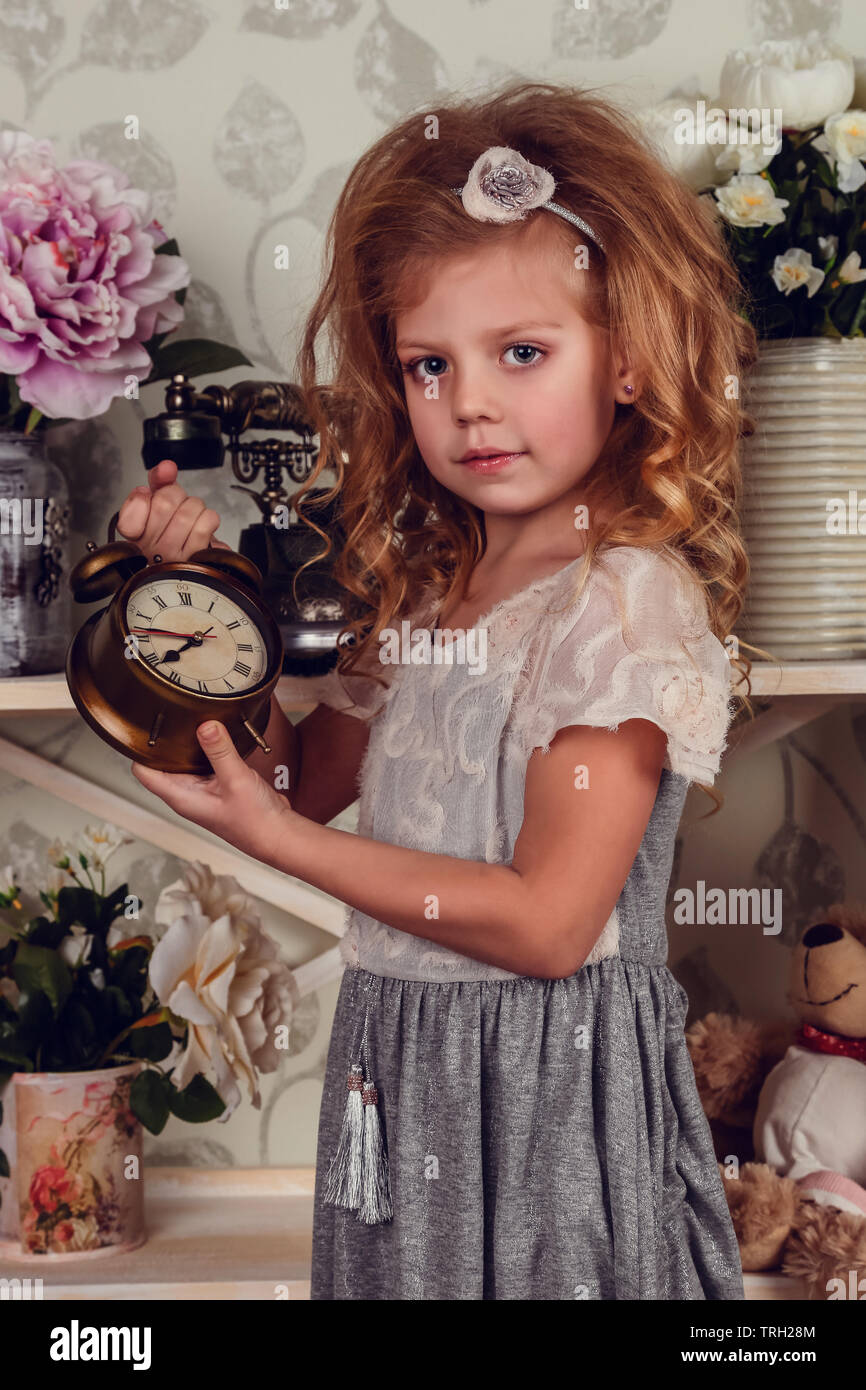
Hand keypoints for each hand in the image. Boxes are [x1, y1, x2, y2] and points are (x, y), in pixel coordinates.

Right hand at [117, 458, 232, 562]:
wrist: (192, 553)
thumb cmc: (171, 526)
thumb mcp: (158, 499)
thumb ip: (158, 480)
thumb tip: (167, 468)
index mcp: (133, 536)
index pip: (128, 515)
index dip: (141, 498)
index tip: (146, 497)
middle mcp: (150, 550)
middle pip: (164, 503)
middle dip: (175, 495)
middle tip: (174, 504)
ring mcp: (173, 557)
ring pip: (188, 511)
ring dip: (193, 506)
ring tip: (187, 516)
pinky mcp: (195, 558)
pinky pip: (206, 522)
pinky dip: (207, 517)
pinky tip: (199, 525)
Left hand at [131, 721, 294, 863]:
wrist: (278, 834)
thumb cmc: (254, 821)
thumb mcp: (236, 779)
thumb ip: (220, 750)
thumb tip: (205, 725)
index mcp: (180, 796)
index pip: (143, 771)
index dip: (140, 748)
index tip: (146, 725)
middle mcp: (186, 793)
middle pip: (162, 762)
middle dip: (166, 740)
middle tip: (171, 713)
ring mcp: (202, 789)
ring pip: (185, 760)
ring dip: (189, 742)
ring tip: (192, 718)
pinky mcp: (218, 784)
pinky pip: (205, 761)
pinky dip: (208, 748)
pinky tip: (216, 734)